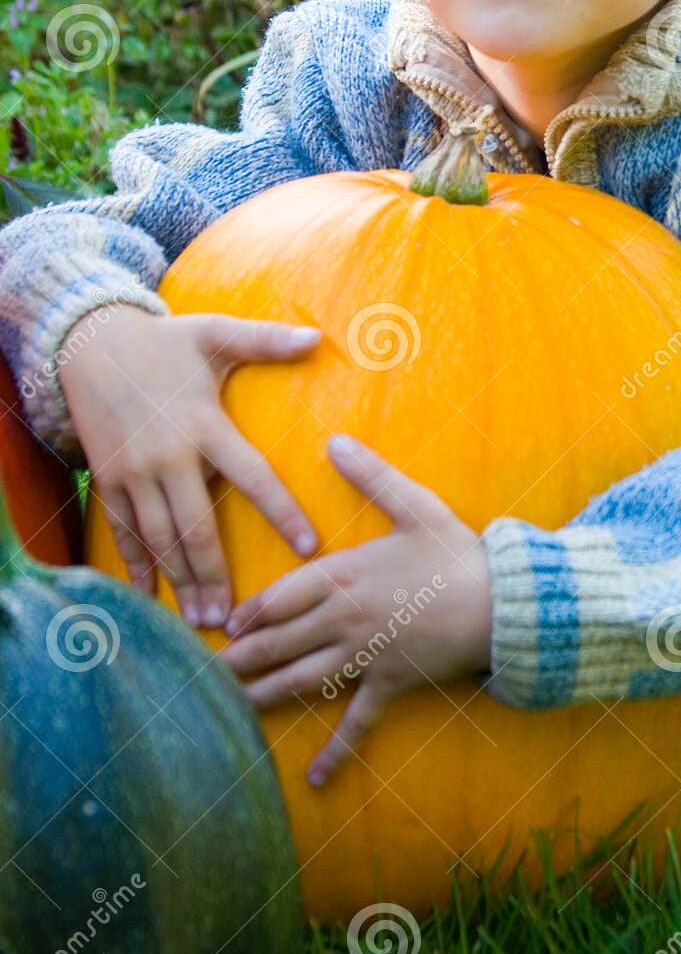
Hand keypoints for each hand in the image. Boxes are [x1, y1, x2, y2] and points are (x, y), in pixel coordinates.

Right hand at [58, 303, 322, 626]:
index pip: (252, 476)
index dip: (282, 512)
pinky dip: (136, 565)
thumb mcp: (216, 333)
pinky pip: (123, 531)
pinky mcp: (107, 480)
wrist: (91, 343)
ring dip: (178, 581)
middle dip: (214, 576)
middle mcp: (168, 456)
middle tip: (232, 619)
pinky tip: (149, 596)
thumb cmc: (165, 341)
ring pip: (159, 538)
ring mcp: (132, 472)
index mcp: (204, 425)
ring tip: (199, 619)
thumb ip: (266, 341)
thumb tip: (317, 337)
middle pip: (195, 527)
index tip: (308, 546)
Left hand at [217, 435, 492, 785]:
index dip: (249, 613)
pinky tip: (315, 780)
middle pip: (279, 642)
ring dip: (262, 696)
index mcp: (345, 575)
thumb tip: (334, 440)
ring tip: (229, 709)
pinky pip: (357, 722)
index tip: (224, 626)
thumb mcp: (414, 504)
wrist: (504, 603)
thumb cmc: (456, 552)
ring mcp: (365, 657)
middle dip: (239, 659)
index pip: (281, 597)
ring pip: (302, 681)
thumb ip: (371, 475)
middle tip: (199, 676)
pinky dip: (336, 751)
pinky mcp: (389, 685)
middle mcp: (345, 620)